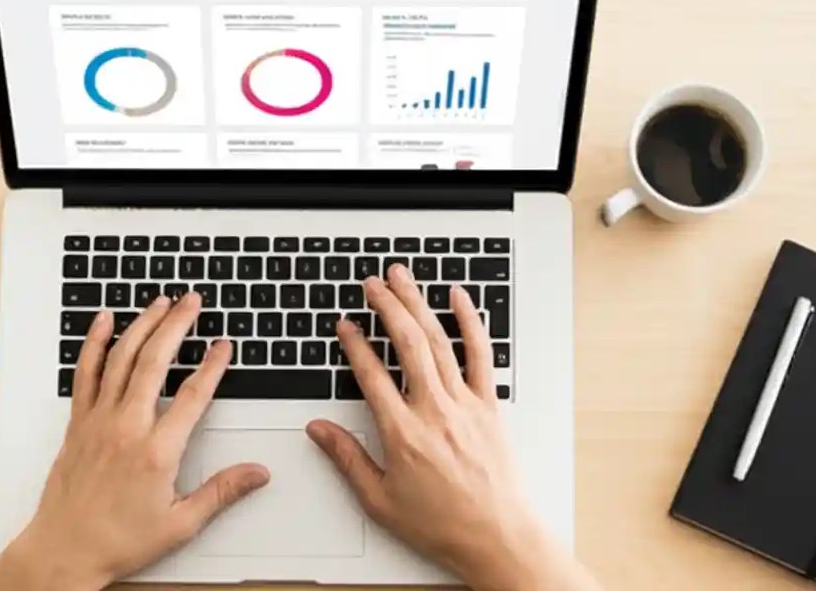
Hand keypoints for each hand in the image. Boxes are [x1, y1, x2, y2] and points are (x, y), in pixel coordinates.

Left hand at [0, 294, 269, 590]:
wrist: (64, 550)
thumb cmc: (117, 541)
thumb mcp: (181, 523)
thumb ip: (222, 492)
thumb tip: (257, 474)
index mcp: (156, 451)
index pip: (193, 395)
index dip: (212, 366)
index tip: (223, 346)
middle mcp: (126, 427)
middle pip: (155, 361)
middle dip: (177, 325)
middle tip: (192, 301)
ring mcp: (98, 420)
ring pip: (121, 359)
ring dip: (142, 325)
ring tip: (160, 302)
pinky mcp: (78, 423)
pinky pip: (86, 373)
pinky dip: (95, 343)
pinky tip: (104, 322)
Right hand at [306, 265, 599, 590]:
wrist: (497, 537)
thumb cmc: (442, 524)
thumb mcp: (380, 499)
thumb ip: (347, 458)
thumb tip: (318, 430)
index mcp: (402, 433)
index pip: (371, 374)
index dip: (354, 344)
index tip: (345, 326)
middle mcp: (434, 411)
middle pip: (407, 343)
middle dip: (386, 306)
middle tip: (372, 283)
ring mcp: (466, 404)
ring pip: (439, 341)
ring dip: (418, 304)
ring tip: (403, 279)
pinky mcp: (490, 406)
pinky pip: (480, 354)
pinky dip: (470, 322)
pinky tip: (459, 299)